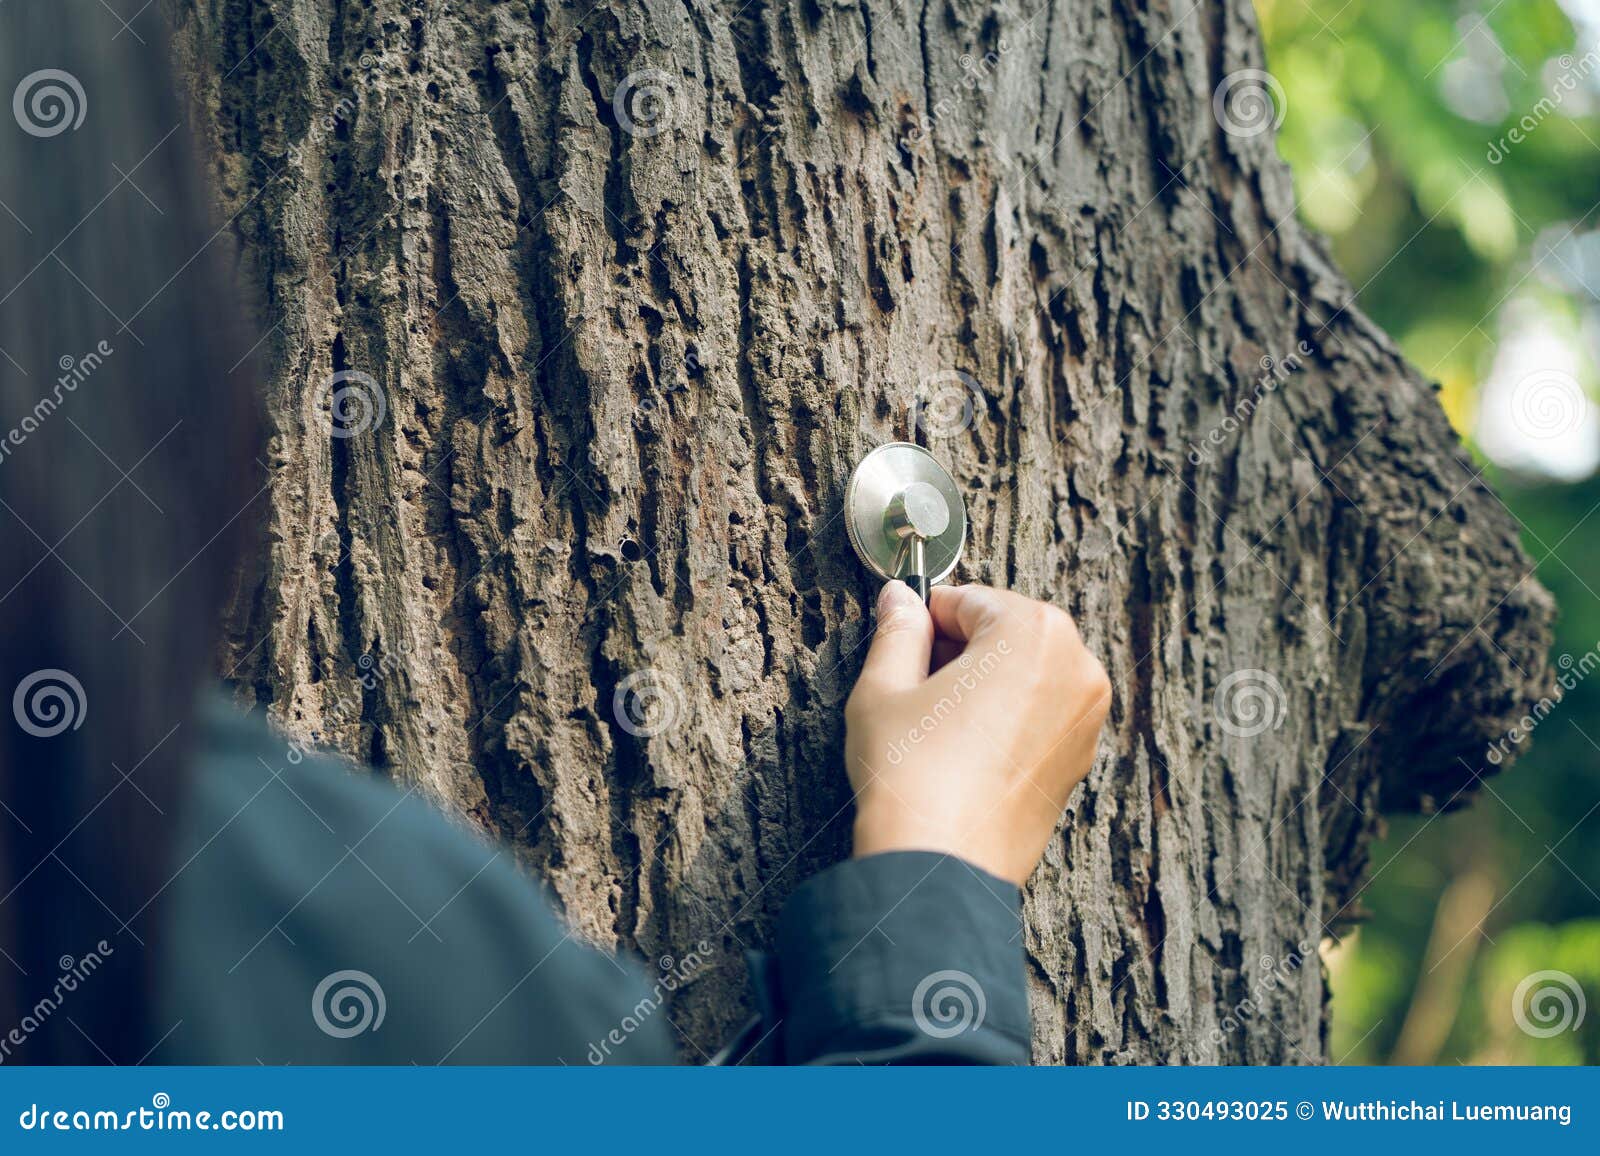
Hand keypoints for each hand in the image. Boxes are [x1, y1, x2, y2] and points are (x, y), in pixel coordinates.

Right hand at [843, 580, 1110, 885]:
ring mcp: (1087, 717)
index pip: (969, 600)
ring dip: (982, 684)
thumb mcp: (884, 688)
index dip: (924, 619)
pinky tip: (962, 750)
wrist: (941, 867)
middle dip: (958, 651)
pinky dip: (1004, 718)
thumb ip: (896, 631)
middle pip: (1004, 633)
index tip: (900, 640)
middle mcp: (1077, 666)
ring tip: (936, 725)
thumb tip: (899, 599)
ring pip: (1024, 674)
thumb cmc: (912, 776)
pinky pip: (1038, 714)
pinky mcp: (1080, 760)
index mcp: (1034, 631)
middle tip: (913, 688)